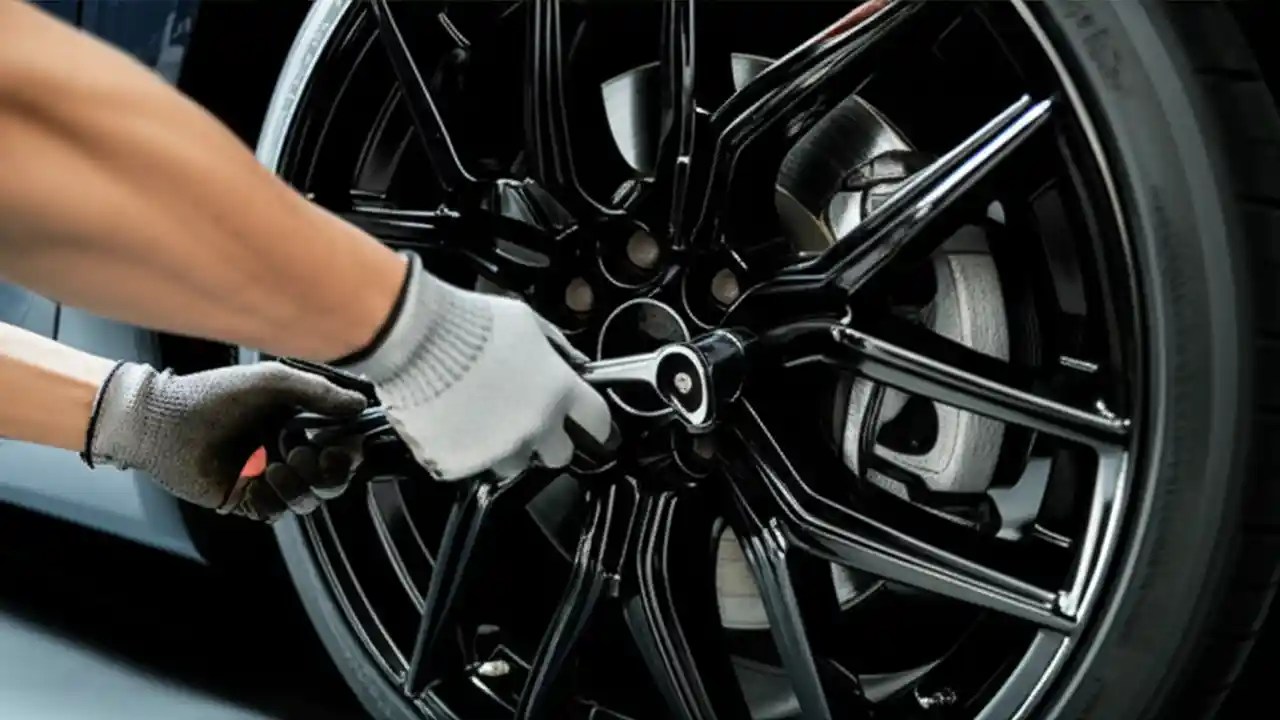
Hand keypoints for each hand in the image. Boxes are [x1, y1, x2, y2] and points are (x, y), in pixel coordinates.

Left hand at [86, 361, 367, 520]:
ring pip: (309, 499)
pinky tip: (260, 477)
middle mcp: (287, 452)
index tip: (345, 444)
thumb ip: (319, 392)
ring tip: (277, 466)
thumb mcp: (272, 381)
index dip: (350, 450)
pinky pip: (277, 512)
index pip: (341, 446)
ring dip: (302, 486)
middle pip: (332, 479)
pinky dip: (276, 498)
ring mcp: (267, 478)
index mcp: (298, 424)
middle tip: (307, 454)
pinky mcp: (246, 500)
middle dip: (330, 473)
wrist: (164, 422)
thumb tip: (361, 405)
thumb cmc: (216, 394)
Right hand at [337, 253, 611, 479]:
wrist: (416, 338)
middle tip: (529, 419)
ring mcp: (498, 449)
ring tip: (485, 419)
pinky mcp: (462, 463)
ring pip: (516, 465)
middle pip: (560, 455)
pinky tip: (457, 424)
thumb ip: (556, 349)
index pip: (598, 422)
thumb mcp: (527, 322)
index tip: (587, 422)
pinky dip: (467, 452)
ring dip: (507, 448)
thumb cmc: (469, 324)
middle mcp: (534, 426)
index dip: (594, 422)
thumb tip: (573, 362)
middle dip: (550, 441)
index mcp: (558, 391)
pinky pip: (473, 467)